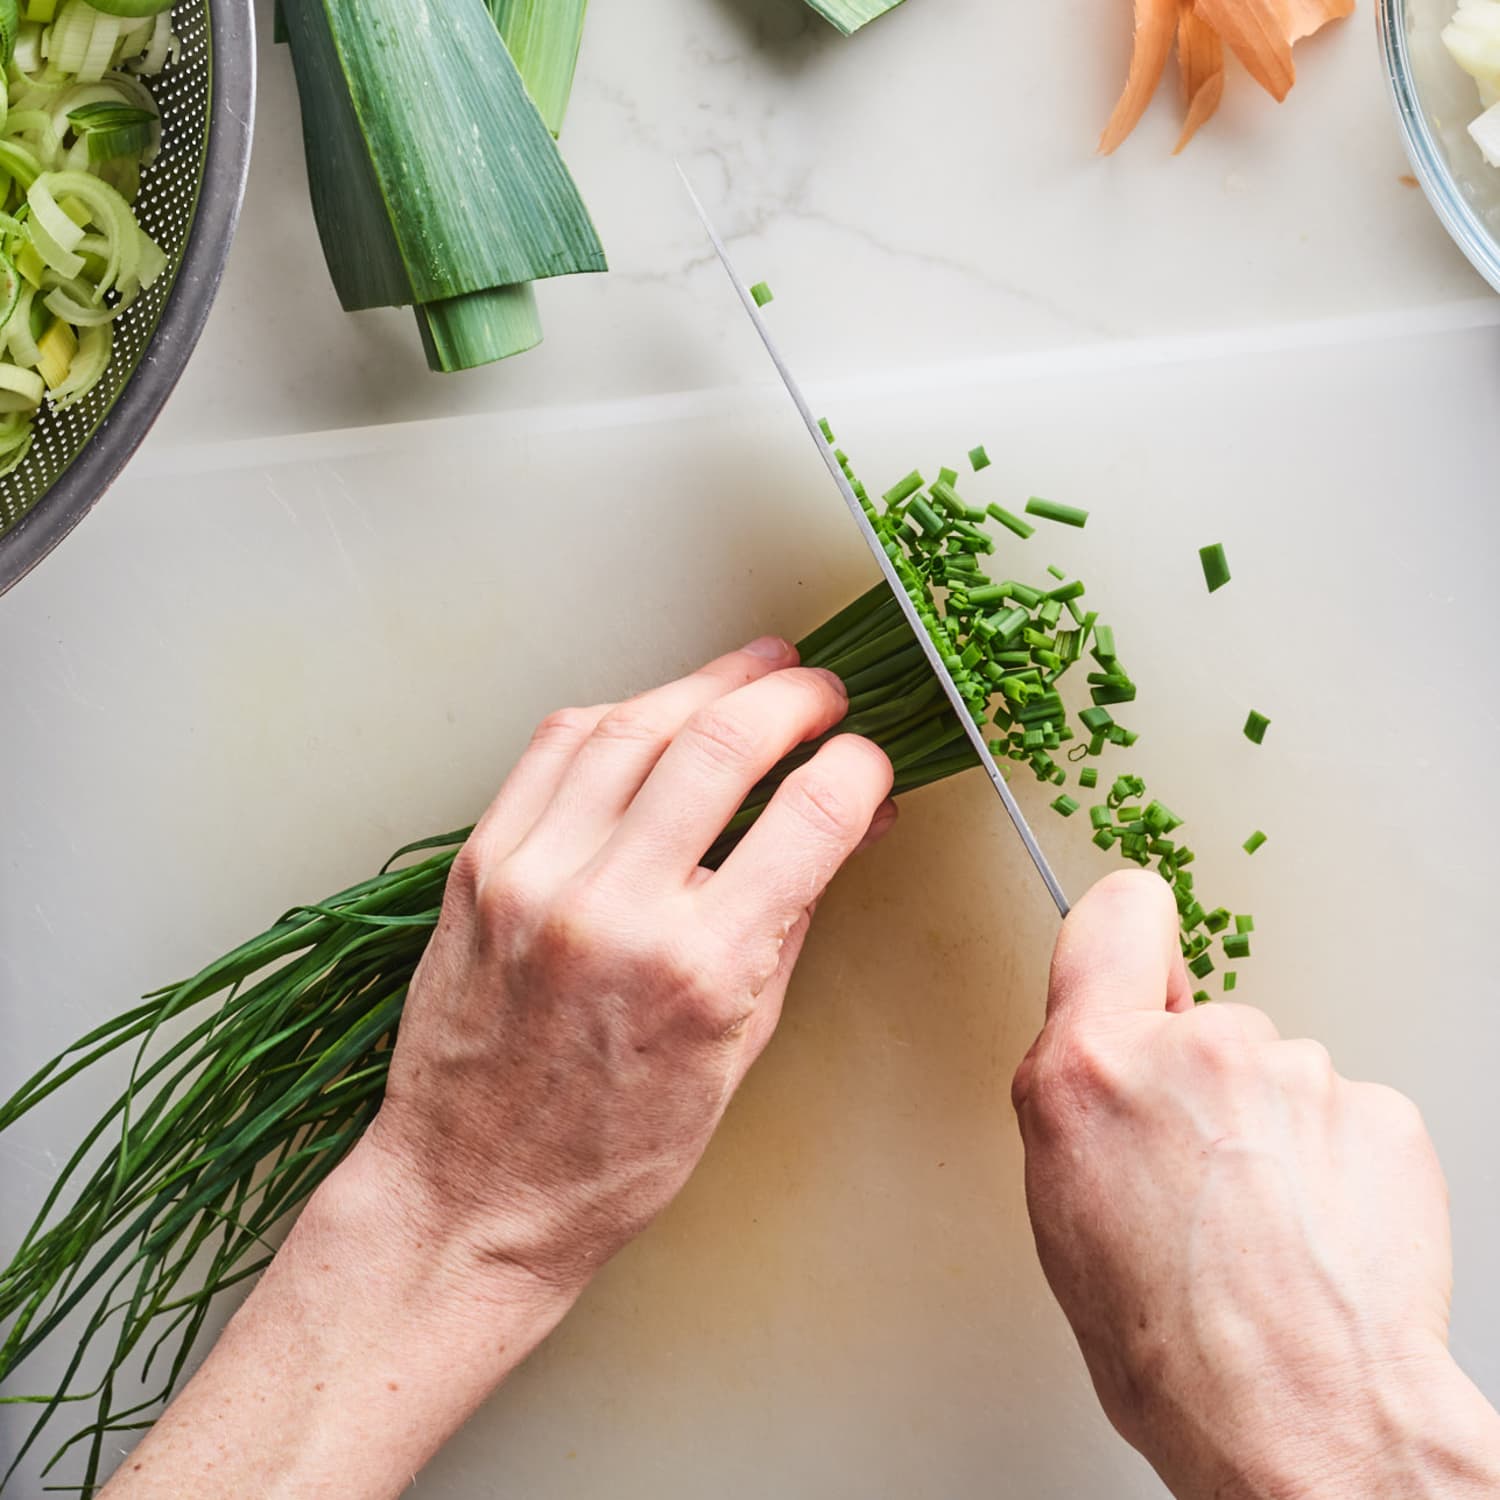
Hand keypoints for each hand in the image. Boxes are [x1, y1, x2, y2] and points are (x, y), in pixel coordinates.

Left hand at [101, 638, 892, 1498]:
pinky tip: (654, 710)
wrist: (473, 1195)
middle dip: (790, 697)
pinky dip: (616, 714)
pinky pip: (554, 750)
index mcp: (701, 968)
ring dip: (704, 685)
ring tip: (751, 672)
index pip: (811, 815)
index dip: (858, 766)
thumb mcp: (739, 1047)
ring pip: (632, 727)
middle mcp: (614, 908)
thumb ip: (790, 920)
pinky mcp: (480, 866)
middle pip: (721, 745)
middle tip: (820, 690)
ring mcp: (535, 878)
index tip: (868, 758)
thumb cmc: (617, 1150)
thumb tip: (843, 827)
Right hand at [1012, 872, 1499, 1499]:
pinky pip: (1347, 1115)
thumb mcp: (1061, 1211)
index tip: (1142, 965)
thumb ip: (1078, 1107)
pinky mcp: (1379, 1111)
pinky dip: (1338, 1164)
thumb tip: (1099, 1079)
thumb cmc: (1175, 1348)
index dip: (1129, 941)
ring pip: (1280, 1075)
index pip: (1115, 916)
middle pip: (1203, 1021)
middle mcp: (1193, 1050)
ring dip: (1274, 1130)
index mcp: (1090, 1070)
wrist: (1303, 1419)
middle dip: (1204, 1080)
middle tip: (1204, 1175)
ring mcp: (1296, 1073)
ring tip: (1268, 1225)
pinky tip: (1321, 1233)